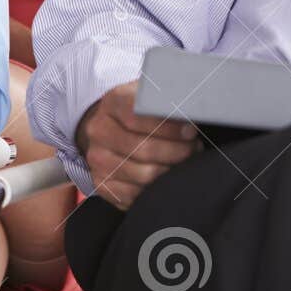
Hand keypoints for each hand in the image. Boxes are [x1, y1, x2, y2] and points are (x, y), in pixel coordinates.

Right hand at [75, 80, 200, 209]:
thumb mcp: (152, 95)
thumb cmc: (141, 112)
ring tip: (184, 162)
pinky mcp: (101, 183)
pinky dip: (156, 189)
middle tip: (194, 149)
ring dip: (171, 171)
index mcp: (113, 102)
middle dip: (177, 152)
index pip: (138, 116)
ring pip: (142, 174)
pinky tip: (165, 178)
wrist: (112, 128)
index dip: (168, 127)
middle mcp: (99, 129)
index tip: (190, 131)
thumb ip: (168, 100)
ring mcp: (97, 158)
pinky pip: (134, 195)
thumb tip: (193, 110)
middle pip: (143, 148)